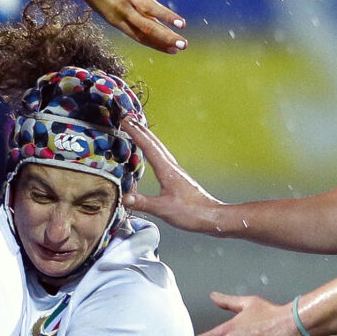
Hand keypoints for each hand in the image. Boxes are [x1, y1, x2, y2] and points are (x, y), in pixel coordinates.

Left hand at [57, 0, 187, 53]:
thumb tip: (149, 13)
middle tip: (183, 45)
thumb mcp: (105, 5)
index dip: (158, 44)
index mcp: (116, 18)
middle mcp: (122, 7)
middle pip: (147, 26)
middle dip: (166, 37)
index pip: (140, 36)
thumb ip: (126, 10)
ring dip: (167, 16)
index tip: (173, 51)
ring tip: (181, 24)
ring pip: (149, 7)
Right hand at [119, 114, 221, 231]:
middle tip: (128, 118)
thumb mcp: (164, 209)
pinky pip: (162, 156)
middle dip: (140, 129)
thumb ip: (143, 203)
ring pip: (159, 148)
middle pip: (154, 143)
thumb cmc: (191, 213)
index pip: (148, 147)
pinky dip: (153, 148)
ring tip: (138, 129)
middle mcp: (172, 167)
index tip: (125, 121)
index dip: (135, 133)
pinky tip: (152, 153)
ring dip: (147, 137)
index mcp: (167, 171)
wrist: (211, 216)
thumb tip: (125, 197)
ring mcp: (175, 171)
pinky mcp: (177, 177)